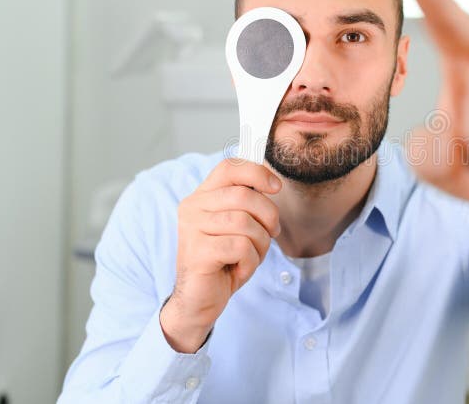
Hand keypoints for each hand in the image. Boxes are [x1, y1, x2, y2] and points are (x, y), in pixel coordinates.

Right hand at [160, 159, 281, 351]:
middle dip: (268, 217)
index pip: (229, 167)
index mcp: (202, 196)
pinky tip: (238, 269)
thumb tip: (272, 183)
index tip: (276, 187)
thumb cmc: (223, 261)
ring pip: (246, 223)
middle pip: (244, 195)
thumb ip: (247, 204)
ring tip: (250, 256)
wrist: (199, 301)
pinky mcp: (198, 252)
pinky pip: (241, 247)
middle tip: (270, 234)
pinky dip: (250, 261)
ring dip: (260, 244)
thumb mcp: (238, 227)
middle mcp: (192, 208)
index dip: (257, 173)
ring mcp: (192, 229)